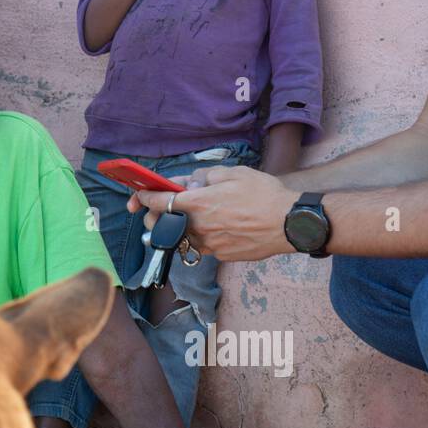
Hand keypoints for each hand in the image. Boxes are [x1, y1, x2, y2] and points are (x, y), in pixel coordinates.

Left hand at [127, 166, 297, 261]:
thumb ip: (206, 176)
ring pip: (182, 237)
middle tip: (158, 210)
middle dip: (155, 216)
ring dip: (179, 227)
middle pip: (164, 224)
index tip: (138, 196)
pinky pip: (202, 246)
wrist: (289, 223)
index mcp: (199, 203)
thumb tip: (192, 183)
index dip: (144, 198)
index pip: (159, 202)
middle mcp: (199, 227)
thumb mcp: (234, 173)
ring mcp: (209, 244)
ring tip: (191, 217)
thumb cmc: (264, 195)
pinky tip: (213, 227)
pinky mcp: (221, 255)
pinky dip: (200, 237)